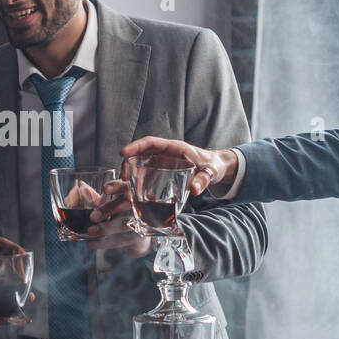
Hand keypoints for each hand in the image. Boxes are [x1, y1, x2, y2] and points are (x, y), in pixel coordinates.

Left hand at [85, 179, 149, 255]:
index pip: (125, 187)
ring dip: (106, 228)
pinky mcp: (141, 238)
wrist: (137, 239)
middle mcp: (139, 206)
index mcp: (131, 193)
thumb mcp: (110, 205)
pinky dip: (106, 242)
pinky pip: (122, 240)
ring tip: (90, 231)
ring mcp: (142, 223)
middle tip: (93, 217)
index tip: (104, 188)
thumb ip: (97, 198)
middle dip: (108, 209)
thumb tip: (83, 188)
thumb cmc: (121, 216)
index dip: (116, 186)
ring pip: (124, 224)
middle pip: (126, 204)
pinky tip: (93, 243)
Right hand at [119, 137, 239, 196]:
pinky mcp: (164, 170)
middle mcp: (166, 153)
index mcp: (174, 148)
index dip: (135, 146)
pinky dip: (142, 184)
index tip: (123, 154)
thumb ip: (202, 180)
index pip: (150, 143)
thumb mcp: (210, 172)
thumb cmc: (213, 166)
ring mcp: (164, 161)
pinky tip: (139, 196)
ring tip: (126, 191)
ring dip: (133, 177)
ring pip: (142, 166)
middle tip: (122, 179)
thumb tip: (195, 190)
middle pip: (141, 154)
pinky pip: (148, 175)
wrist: (217, 167)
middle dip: (128, 164)